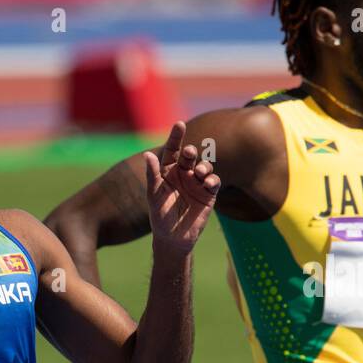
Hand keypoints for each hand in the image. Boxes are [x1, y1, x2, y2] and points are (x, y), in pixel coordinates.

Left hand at [145, 121, 221, 254]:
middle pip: (189, 156)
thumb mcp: (154, 196)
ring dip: (203, 166)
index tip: (179, 124)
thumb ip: (152, 175)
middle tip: (189, 153)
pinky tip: (207, 184)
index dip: (175, 137)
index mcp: (168, 171)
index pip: (172, 150)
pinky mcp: (209, 194)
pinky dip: (212, 180)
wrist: (174, 238)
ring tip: (198, 173)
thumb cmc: (160, 216)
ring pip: (204, 166)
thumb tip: (148, 154)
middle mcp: (183, 173)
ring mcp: (197, 182)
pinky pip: (214, 181)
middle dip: (190, 152)